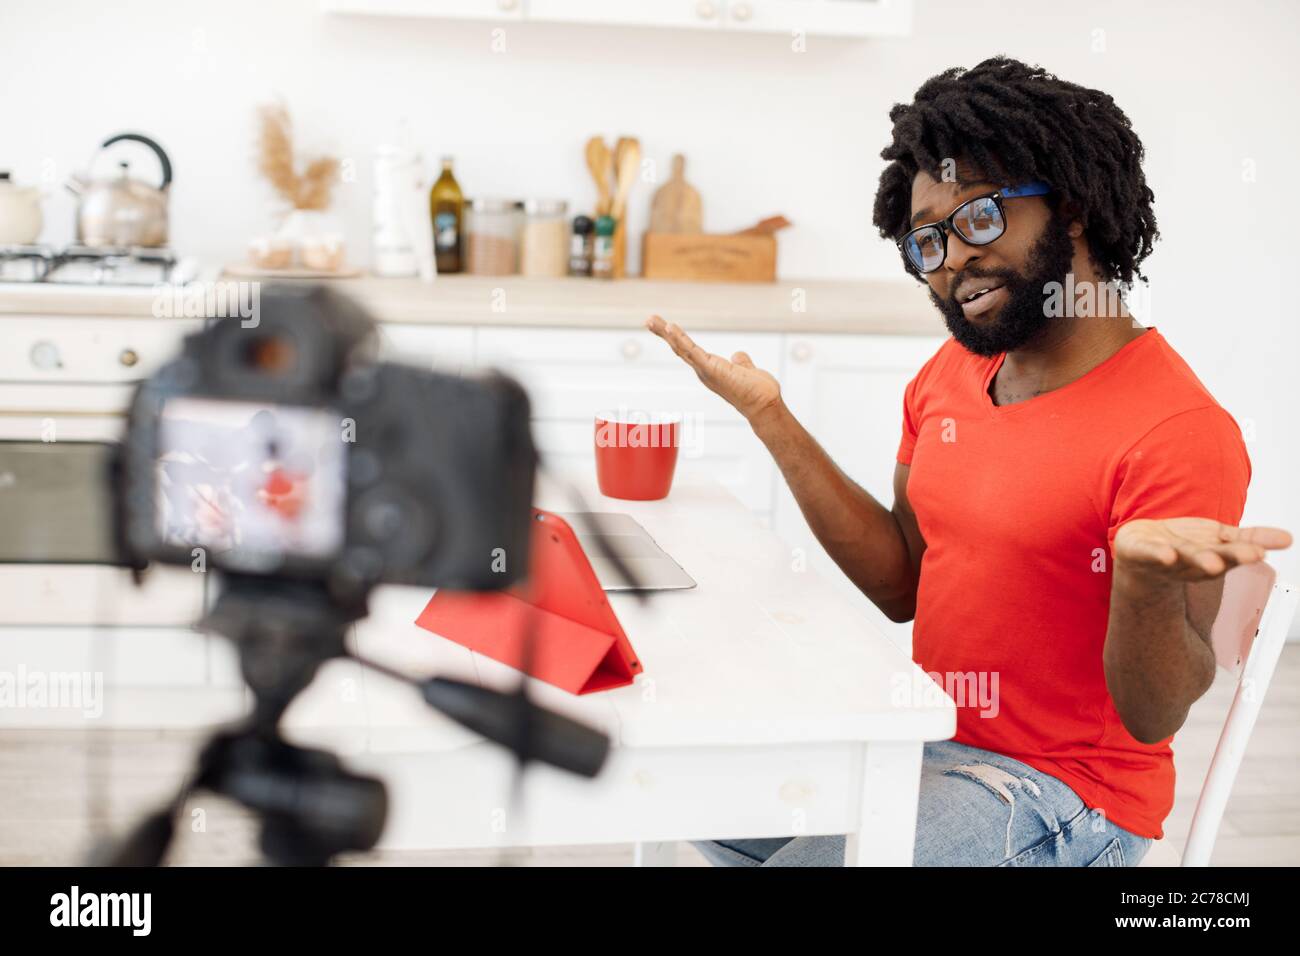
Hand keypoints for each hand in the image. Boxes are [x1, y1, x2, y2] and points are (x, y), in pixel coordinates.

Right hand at [645, 315, 781, 423]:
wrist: (765, 404)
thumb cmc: (757, 392)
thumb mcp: (747, 370)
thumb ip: (741, 362)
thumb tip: (738, 356)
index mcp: (710, 369)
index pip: (689, 351)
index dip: (677, 339)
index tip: (666, 326)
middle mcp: (704, 371)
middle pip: (679, 349)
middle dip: (663, 334)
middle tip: (649, 320)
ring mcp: (705, 371)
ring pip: (681, 349)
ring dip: (666, 333)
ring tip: (651, 320)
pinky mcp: (711, 369)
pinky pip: (692, 352)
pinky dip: (680, 339)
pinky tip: (670, 327)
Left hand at [1114, 517, 1291, 581]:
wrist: (1138, 552)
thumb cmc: (1184, 544)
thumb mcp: (1220, 539)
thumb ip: (1251, 538)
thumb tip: (1289, 539)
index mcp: (1215, 556)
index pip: (1234, 553)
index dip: (1247, 552)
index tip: (1263, 552)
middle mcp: (1193, 560)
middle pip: (1214, 558)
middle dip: (1231, 558)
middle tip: (1253, 556)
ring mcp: (1166, 557)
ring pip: (1186, 557)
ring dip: (1200, 560)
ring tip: (1213, 564)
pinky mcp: (1140, 551)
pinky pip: (1149, 553)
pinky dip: (1158, 554)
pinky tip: (1167, 555)